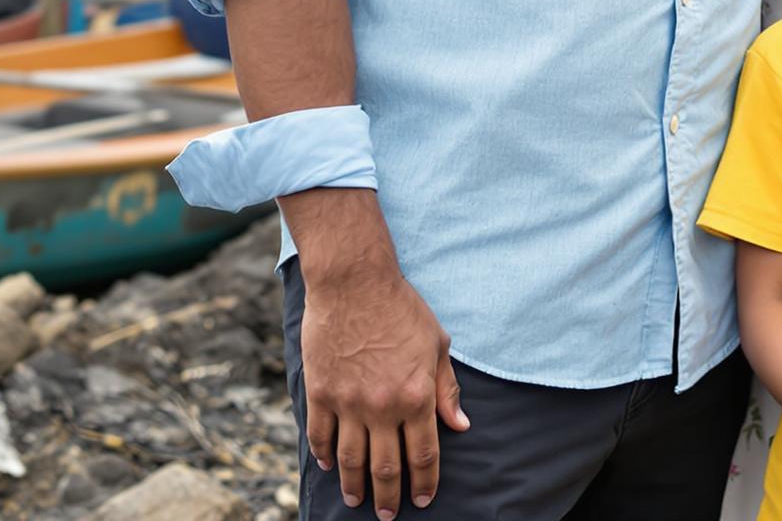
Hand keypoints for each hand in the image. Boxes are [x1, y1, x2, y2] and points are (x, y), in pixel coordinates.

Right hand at [299, 257, 467, 517]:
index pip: (424, 453)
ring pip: (350, 459)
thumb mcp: (436, 345)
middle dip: (390, 497)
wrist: (355, 283)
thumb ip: (447, 389)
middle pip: (386, 466)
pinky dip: (324, 454)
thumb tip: (460, 426)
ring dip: (355, 485)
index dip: (426, 480)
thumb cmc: (402, 309)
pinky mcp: (320, 393)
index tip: (424, 498)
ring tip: (358, 500)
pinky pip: (320, 435)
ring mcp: (348, 402)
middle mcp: (383, 406)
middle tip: (389, 514)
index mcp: (417, 396)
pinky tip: (329, 466)